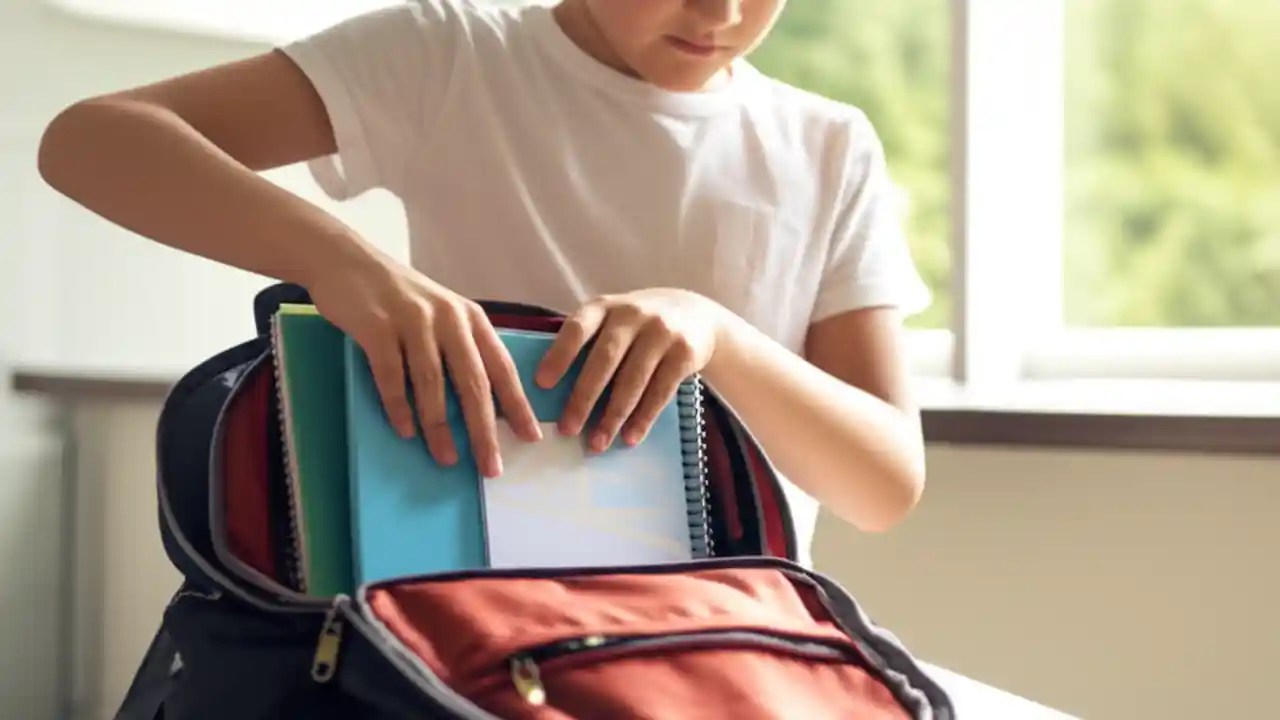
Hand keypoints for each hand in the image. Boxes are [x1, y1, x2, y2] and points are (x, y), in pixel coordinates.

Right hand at [306, 252, 540, 476]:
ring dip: (440, 426)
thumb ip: (463, 349)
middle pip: (473, 382)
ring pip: (432, 383)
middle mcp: (448, 319)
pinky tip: (406, 431)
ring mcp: (413, 321)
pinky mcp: (377, 327)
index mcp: (471, 318)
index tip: (531, 438)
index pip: (502, 367)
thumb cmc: (399, 297)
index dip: (517, 405)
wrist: (348, 261)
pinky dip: (399, 406)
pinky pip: (392, 375)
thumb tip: (484, 405)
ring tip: (448, 458)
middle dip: (484, 429)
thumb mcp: (442, 314)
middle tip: (491, 466)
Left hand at [535, 288, 726, 452]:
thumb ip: (587, 343)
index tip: (542, 384)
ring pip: (633, 381)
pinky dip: (644, 418)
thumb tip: (549, 390)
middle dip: (584, 398)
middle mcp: (632, 315)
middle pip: (604, 360)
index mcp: (604, 307)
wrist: (694, 313)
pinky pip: (661, 392)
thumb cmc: (637, 326)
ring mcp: (661, 332)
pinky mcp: (685, 353)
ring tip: (597, 443)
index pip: (578, 329)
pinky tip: (630, 438)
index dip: (559, 355)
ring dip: (613, 416)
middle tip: (567, 429)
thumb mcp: (611, 319)